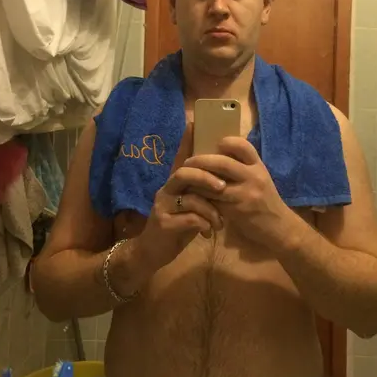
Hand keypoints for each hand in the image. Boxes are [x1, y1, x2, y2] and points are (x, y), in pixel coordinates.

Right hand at [141, 124, 224, 270]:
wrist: (152, 253)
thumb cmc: (176, 227)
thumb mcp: (190, 207)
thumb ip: (201, 193)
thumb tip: (225, 179)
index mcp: (175, 184)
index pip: (181, 158)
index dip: (187, 141)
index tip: (194, 123)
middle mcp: (166, 190)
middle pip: (184, 173)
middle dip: (207, 178)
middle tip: (223, 187)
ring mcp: (162, 206)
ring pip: (191, 198)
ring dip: (211, 210)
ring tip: (220, 223)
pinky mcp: (163, 223)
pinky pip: (190, 219)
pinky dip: (204, 224)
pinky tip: (208, 232)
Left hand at [184, 137, 287, 248]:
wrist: (278, 227)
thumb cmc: (265, 199)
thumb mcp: (258, 178)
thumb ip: (243, 166)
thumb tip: (218, 152)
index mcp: (258, 166)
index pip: (242, 146)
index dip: (226, 142)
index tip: (215, 144)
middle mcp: (253, 177)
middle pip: (222, 163)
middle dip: (201, 161)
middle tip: (187, 162)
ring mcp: (245, 194)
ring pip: (214, 183)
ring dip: (197, 180)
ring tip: (185, 178)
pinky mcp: (237, 211)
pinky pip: (214, 201)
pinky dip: (201, 196)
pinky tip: (193, 195)